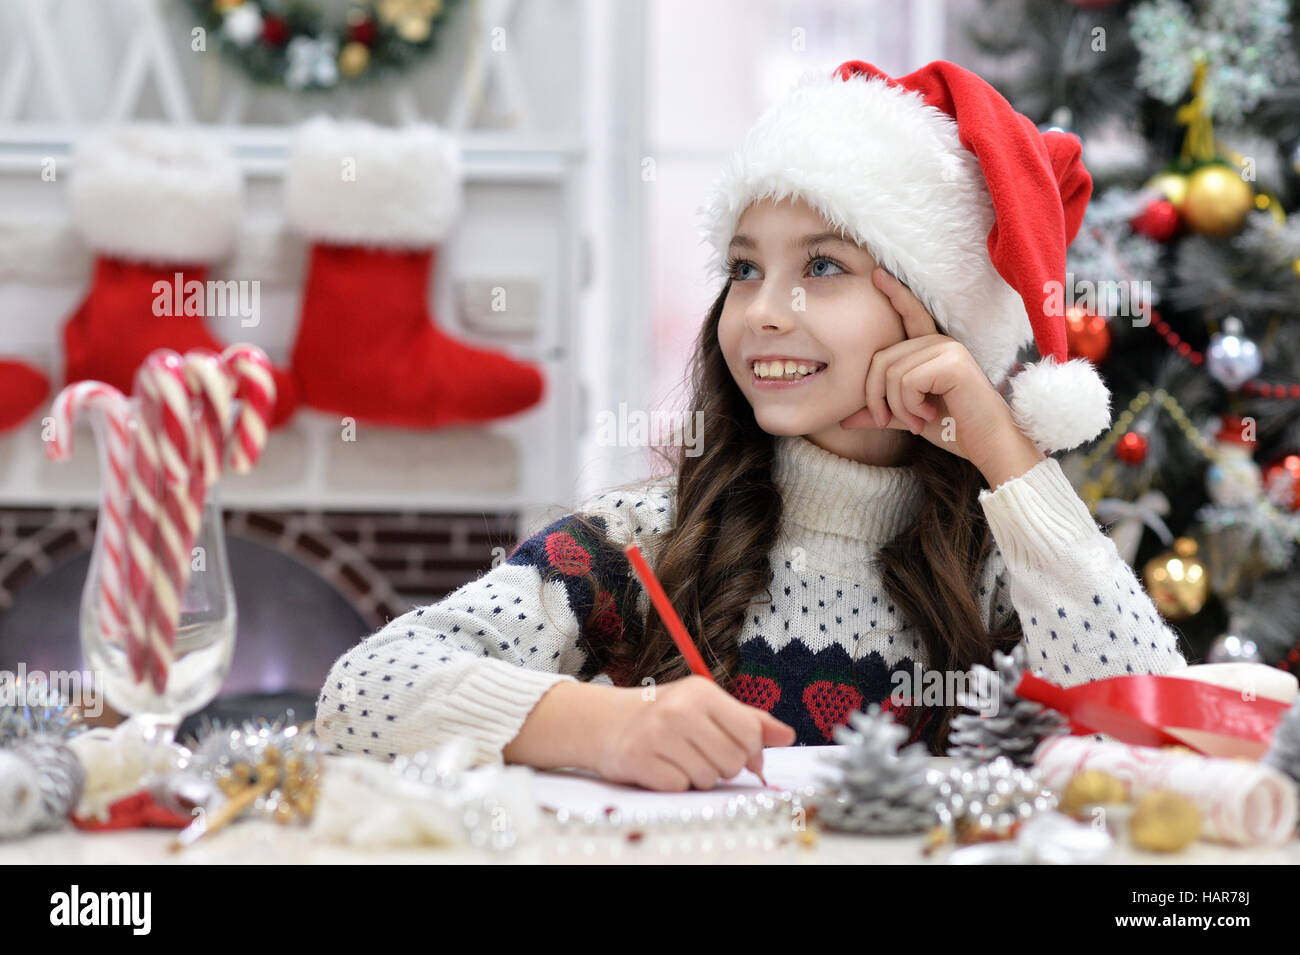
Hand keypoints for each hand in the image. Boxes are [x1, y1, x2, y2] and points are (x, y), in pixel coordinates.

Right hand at [595, 675, 796, 791]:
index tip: (737, 751)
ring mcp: (657, 734)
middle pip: (733, 761)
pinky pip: (680, 787)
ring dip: (699, 776)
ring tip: (679, 757)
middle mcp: (679, 709)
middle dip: (723, 765)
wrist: (608, 723)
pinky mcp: (639, 759)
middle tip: (700, 752)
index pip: (750, 734)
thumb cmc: (667, 716)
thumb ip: (748, 721)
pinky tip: (662, 766)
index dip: (750, 751)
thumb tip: (788, 736)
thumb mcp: (707, 707)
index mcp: (702, 692)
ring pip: (708, 778)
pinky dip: (675, 783)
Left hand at [839, 267, 1035, 470]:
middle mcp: (940, 342)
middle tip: (888, 420)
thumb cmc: (954, 430)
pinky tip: (929, 415)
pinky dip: (909, 406)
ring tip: (917, 420)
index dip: (894, 294)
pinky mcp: (952, 362)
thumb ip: (879, 412)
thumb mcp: (907, 417)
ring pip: (891, 373)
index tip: (877, 274)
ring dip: (897, 407)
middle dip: (876, 397)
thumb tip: (843, 419)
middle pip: (881, 359)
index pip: (909, 316)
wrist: (988, 445)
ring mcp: (948, 349)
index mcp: (931, 349)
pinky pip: (907, 381)